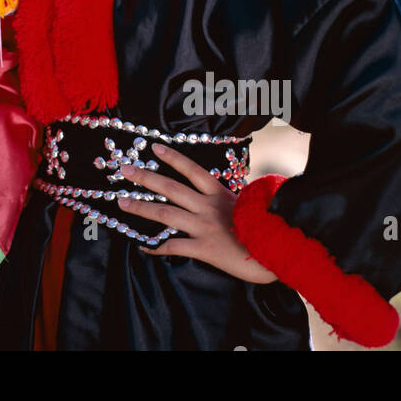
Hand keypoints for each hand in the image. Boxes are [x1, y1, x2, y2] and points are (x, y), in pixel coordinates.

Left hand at [117, 143, 277, 284]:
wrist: (279, 253)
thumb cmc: (266, 229)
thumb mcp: (249, 206)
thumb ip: (230, 199)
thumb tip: (218, 194)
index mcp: (221, 194)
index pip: (192, 170)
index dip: (173, 158)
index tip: (154, 147)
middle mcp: (209, 207)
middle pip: (171, 188)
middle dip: (145, 177)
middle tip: (124, 169)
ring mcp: (205, 227)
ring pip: (165, 214)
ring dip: (140, 207)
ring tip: (121, 201)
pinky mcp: (204, 248)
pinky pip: (174, 246)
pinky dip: (156, 247)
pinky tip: (143, 246)